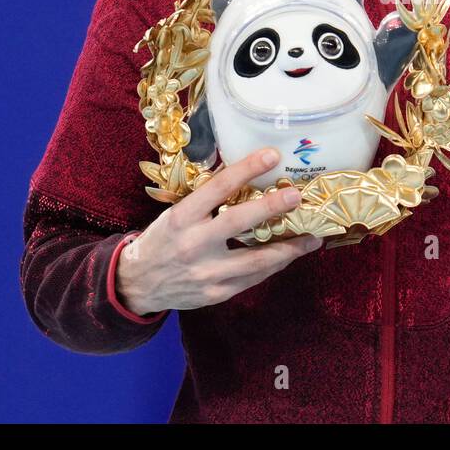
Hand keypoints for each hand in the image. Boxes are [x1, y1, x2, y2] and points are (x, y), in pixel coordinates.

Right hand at [115, 147, 322, 315]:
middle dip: (272, 207)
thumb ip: (207, 200)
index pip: (218, 187)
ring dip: (288, 248)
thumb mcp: (176, 213)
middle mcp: (193, 244)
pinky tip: (289, 255)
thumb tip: (247, 174)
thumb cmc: (163, 240)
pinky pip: (252, 278)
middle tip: (297, 195)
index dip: (247, 168)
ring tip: (313, 238)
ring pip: (256, 260)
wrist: (136, 284)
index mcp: (181, 217)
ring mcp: (206, 273)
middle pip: (239, 222)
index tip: (272, 155)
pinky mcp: (216, 294)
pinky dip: (273, 265)